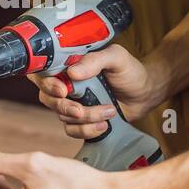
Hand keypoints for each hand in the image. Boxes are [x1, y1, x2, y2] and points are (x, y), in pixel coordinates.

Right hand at [30, 44, 158, 139]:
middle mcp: (66, 84)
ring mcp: (72, 103)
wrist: (145, 94)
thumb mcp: (116, 57)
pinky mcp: (80, 120)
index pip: (43, 73)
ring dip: (86, 118)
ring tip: (109, 111)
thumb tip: (72, 72)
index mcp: (68, 65)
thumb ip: (95, 60)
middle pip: (47, 98)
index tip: (62, 91)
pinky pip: (72, 130)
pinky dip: (87, 131)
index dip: (47, 84)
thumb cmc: (129, 71)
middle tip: (81, 110)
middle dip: (64, 107)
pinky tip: (104, 126)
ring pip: (62, 116)